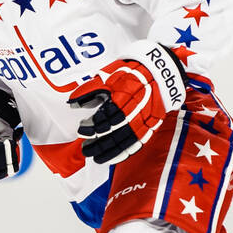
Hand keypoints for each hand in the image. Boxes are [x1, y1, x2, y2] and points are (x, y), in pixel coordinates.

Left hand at [67, 45, 186, 165]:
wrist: (160, 73)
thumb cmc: (132, 73)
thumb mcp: (109, 76)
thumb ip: (90, 90)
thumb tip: (72, 103)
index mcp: (124, 96)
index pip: (105, 117)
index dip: (91, 126)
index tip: (81, 129)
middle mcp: (135, 110)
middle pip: (114, 131)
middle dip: (98, 142)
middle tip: (85, 149)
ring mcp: (145, 120)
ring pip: (125, 141)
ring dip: (109, 152)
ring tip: (96, 158)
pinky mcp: (151, 126)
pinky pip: (137, 144)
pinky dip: (124, 153)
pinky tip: (113, 158)